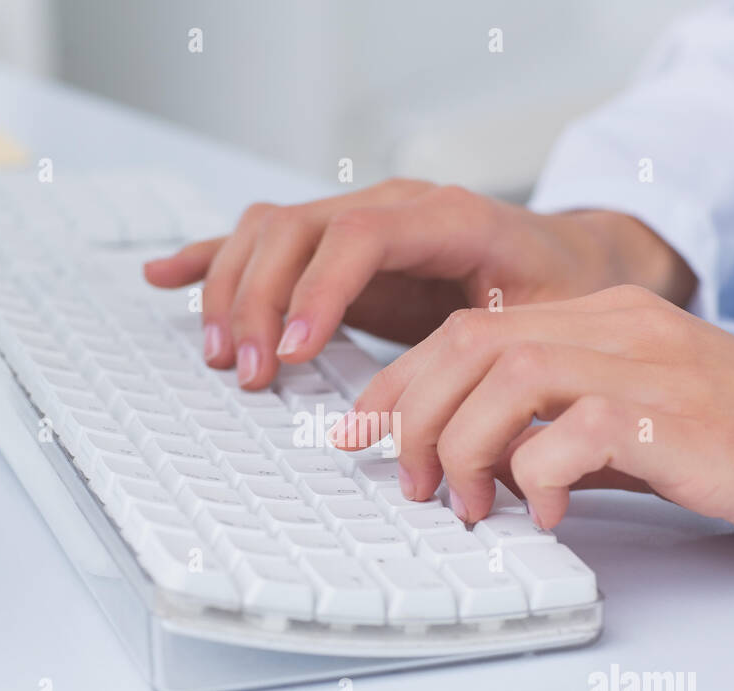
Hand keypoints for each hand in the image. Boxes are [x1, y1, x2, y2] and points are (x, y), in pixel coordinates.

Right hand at [143, 179, 693, 388]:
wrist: (569, 258)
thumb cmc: (560, 291)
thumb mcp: (553, 322)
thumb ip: (510, 362)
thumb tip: (480, 441)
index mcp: (449, 218)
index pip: (361, 233)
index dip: (318, 291)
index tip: (294, 353)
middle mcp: (394, 206)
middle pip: (297, 228)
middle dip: (260, 300)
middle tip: (250, 372)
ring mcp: (358, 220)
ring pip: (269, 230)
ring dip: (232, 289)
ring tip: (219, 354)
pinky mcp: (334, 247)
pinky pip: (261, 242)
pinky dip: (210, 258)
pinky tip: (165, 274)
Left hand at [334, 285, 733, 560]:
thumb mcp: (637, 431)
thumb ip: (561, 432)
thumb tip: (480, 468)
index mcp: (607, 321)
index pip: (471, 330)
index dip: (401, 383)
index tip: (359, 435)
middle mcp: (625, 328)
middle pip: (473, 342)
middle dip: (413, 416)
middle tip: (408, 485)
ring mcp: (656, 367)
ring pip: (511, 372)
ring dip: (465, 446)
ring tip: (470, 507)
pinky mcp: (688, 420)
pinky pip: (580, 430)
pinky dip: (539, 476)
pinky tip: (544, 516)